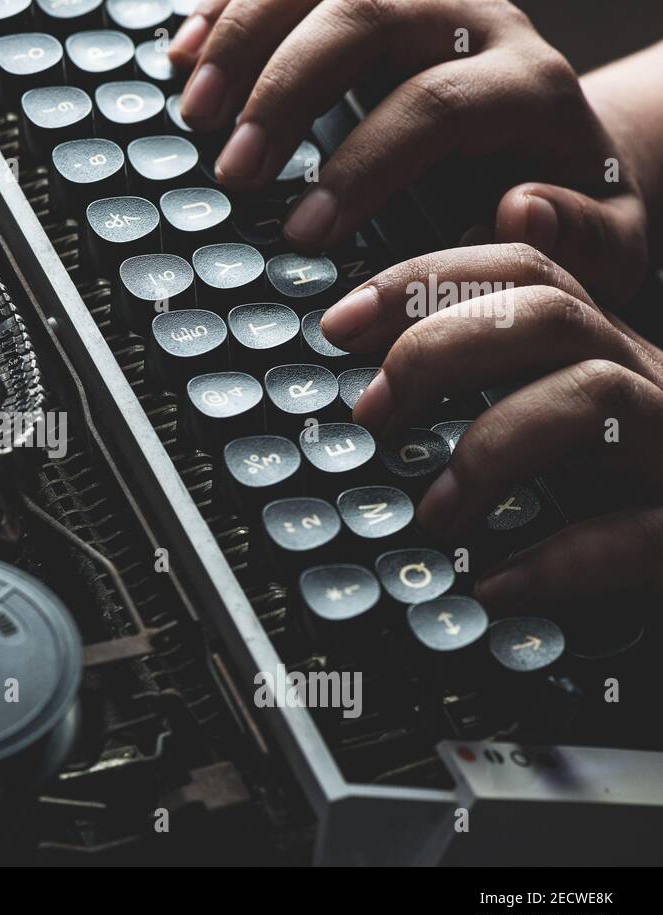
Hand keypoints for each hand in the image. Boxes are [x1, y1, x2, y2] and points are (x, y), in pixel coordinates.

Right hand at [167, 0, 649, 302]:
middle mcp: (478, 18)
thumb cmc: (568, 204)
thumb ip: (582, 237)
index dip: (363, 164)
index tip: (305, 232)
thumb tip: (518, 210)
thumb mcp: (608, 241)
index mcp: (532, 84)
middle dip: (288, 90)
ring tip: (195, 113)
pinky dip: (229, 7)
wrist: (562, 141)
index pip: (438, 102)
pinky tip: (184, 53)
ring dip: (246, 38)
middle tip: (236, 171)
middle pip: (372, 12)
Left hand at [319, 243, 662, 609]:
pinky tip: (498, 585)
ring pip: (598, 394)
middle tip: (371, 415)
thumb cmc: (626, 486)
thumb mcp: (554, 415)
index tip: (339, 326)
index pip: (517, 271)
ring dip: (494, 449)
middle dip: (440, 349)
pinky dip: (564, 558)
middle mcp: (643, 377)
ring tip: (437, 515)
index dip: (423, 283)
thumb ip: (490, 380)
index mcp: (596, 348)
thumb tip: (378, 381)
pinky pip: (642, 531)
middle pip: (550, 310)